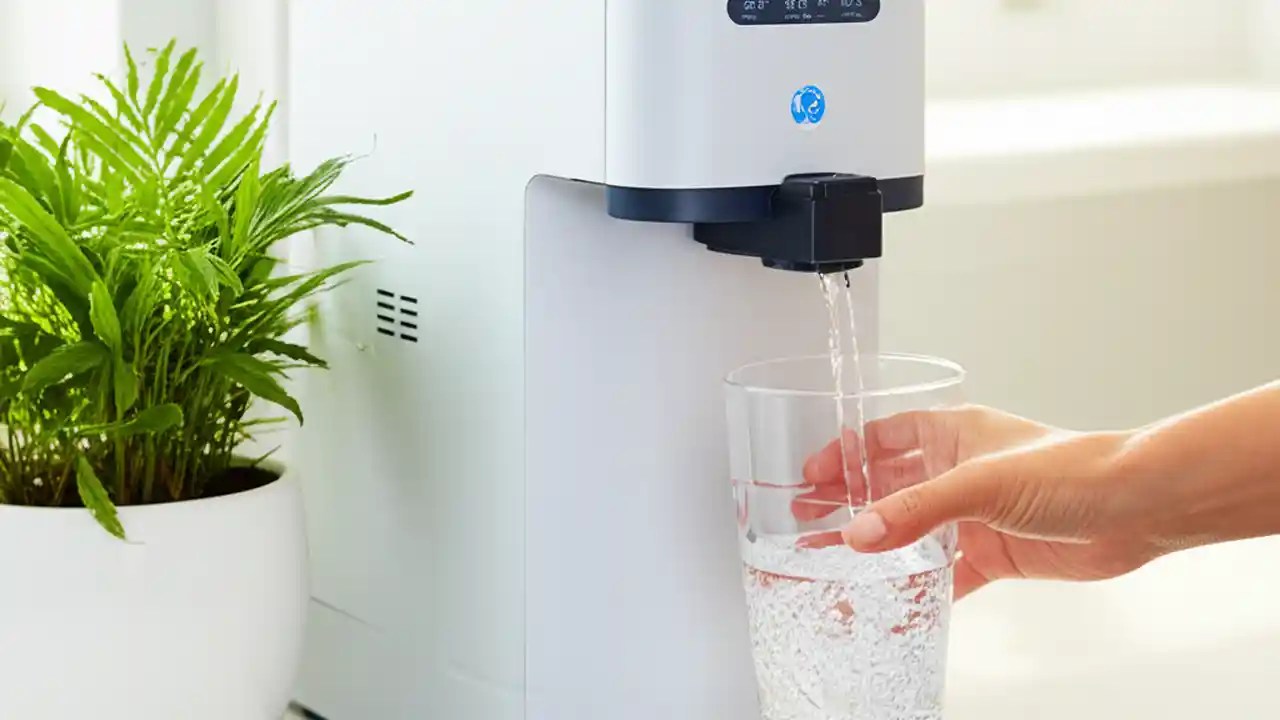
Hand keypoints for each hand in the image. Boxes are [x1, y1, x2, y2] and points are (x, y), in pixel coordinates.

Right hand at [801, 407, 1156, 599]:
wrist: (1134, 509)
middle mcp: (959, 470)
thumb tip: (860, 534)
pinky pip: (945, 573)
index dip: (844, 453)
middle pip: (889, 484)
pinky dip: (919, 588)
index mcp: (952, 434)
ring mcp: (975, 513)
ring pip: (911, 530)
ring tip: (835, 558)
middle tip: (808, 519)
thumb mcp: (980, 482)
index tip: (811, 476)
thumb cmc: (1072, 470)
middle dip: (848, 500)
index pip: (883, 437)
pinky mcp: (994, 552)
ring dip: (877, 544)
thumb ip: (916, 510)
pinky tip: (894, 601)